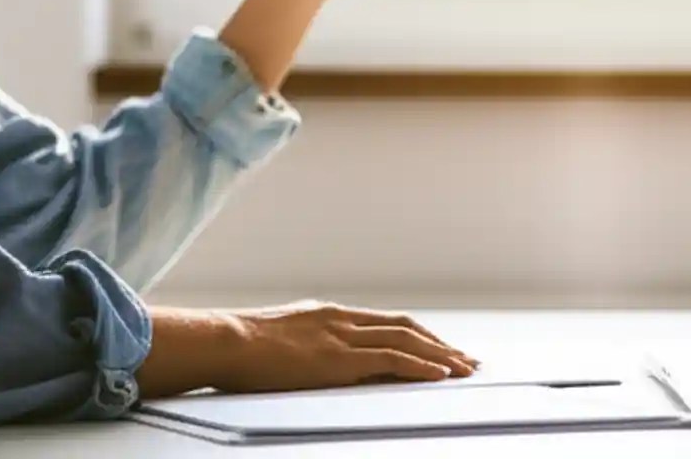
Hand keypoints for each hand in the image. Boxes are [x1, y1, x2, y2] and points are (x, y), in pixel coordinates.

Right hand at [136, 302, 478, 397]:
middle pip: (405, 327)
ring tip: (465, 369)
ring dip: (440, 356)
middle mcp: (342, 320)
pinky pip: (392, 360)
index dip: (418, 334)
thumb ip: (300, 345)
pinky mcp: (339, 359)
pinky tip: (441, 375)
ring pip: (406, 341)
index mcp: (329, 315)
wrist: (223, 341)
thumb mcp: (277, 339)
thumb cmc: (237, 347)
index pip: (386, 322)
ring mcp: (342, 337)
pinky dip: (421, 366)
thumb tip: (305, 360)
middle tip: (467, 359)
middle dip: (439, 344)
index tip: (440, 347)